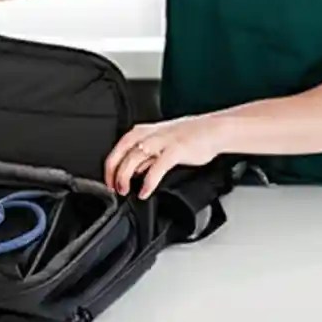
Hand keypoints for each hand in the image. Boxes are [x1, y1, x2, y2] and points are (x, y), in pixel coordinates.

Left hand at [103, 115, 226, 199]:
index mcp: (144, 131)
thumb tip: (132, 172)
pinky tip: (145, 191)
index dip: (110, 166)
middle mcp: (150, 134)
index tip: (108, 181)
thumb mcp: (161, 145)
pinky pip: (157, 166)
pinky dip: (148, 181)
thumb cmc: (189, 136)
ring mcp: (163, 141)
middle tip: (113, 188)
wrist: (213, 130)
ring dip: (125, 175)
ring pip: (135, 156)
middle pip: (122, 150)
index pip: (118, 147)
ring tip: (124, 191)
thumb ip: (146, 157)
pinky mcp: (176, 150)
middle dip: (113, 171)